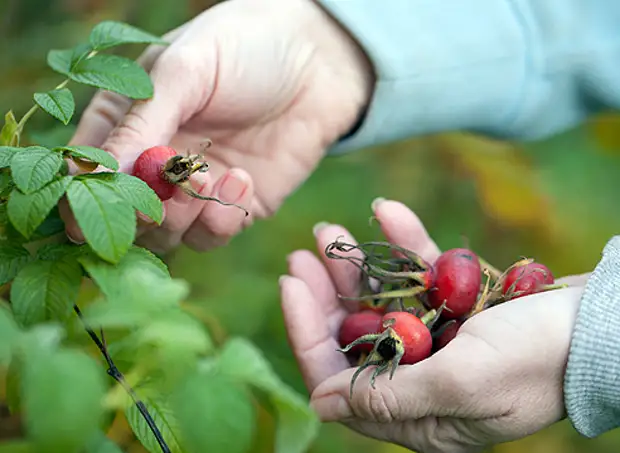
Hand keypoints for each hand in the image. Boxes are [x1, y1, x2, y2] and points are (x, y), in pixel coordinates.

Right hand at [61, 0, 373, 253]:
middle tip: (169, 185)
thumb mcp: (185, 71)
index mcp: (125, 120)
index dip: (83, 196)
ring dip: (182, 215)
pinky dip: (221, 220)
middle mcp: (153, 161)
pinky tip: (241, 181)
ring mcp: (192, 188)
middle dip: (141, 210)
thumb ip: (142, 122)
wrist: (317, 62)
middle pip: (123, 215)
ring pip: (165, 235)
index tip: (95, 206)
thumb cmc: (245, 48)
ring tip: (211, 175)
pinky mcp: (232, 207)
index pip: (86, 170)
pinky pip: (211, 235)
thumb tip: (95, 173)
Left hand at [279, 198, 585, 452]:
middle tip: (304, 253)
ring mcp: (440, 340)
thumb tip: (320, 404)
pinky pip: (420, 275)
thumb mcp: (461, 383)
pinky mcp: (459, 306)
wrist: (605, 325)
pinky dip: (404, 245)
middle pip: (356, 336)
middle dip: (326, 294)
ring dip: (357, 264)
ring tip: (329, 230)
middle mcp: (423, 380)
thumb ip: (389, 396)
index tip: (290, 284)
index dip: (309, 332)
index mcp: (417, 414)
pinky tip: (386, 211)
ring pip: (381, 301)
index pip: (341, 378)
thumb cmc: (537, 359)